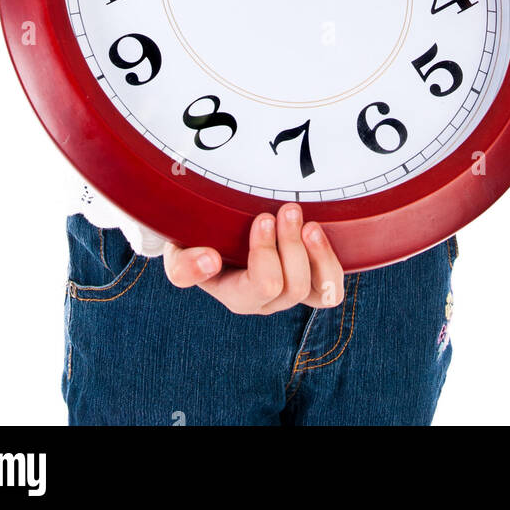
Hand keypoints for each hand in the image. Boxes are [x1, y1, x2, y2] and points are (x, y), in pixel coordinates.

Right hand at [162, 203, 344, 314]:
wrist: (213, 235)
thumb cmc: (197, 241)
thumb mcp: (179, 253)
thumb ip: (185, 265)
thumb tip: (211, 261)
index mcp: (234, 294)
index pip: (258, 287)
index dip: (265, 255)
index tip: (262, 218)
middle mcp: (264, 300)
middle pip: (290, 287)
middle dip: (290, 245)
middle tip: (287, 210)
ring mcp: (288, 292)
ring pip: (313, 290)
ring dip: (314, 253)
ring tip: (306, 222)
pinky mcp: (309, 282)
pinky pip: (330, 290)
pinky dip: (328, 263)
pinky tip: (316, 233)